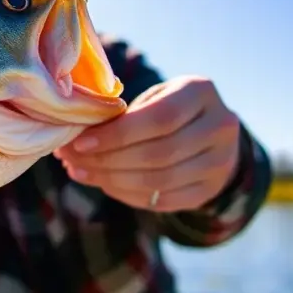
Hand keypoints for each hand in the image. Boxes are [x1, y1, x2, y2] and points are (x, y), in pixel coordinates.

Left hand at [54, 76, 241, 212]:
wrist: (211, 132)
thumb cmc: (168, 107)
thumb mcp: (152, 97)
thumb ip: (122, 114)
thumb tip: (74, 140)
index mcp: (200, 92)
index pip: (160, 118)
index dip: (117, 134)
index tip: (80, 143)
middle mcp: (220, 127)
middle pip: (159, 153)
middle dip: (107, 160)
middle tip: (72, 160)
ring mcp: (220, 162)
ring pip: (160, 181)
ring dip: (112, 180)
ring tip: (81, 172)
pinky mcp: (211, 189)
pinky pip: (165, 200)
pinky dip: (128, 194)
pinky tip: (104, 184)